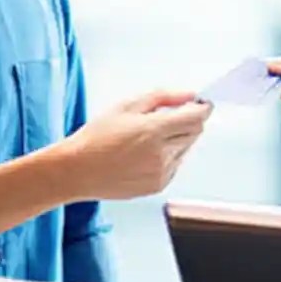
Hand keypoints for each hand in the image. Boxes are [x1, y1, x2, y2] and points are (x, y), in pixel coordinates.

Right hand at [57, 90, 211, 200]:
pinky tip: (145, 154)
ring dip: (178, 139)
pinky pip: (176, 166)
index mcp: (154, 131)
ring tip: (148, 138)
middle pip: (195, 133)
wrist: (77, 170)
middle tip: (169, 117)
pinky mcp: (158, 186)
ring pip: (186, 149)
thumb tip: (190, 95)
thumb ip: (163, 97)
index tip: (202, 103)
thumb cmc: (96, 137)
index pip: (196, 117)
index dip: (203, 108)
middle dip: (189, 121)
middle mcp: (162, 154)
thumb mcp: (127, 106)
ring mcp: (162, 172)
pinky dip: (169, 156)